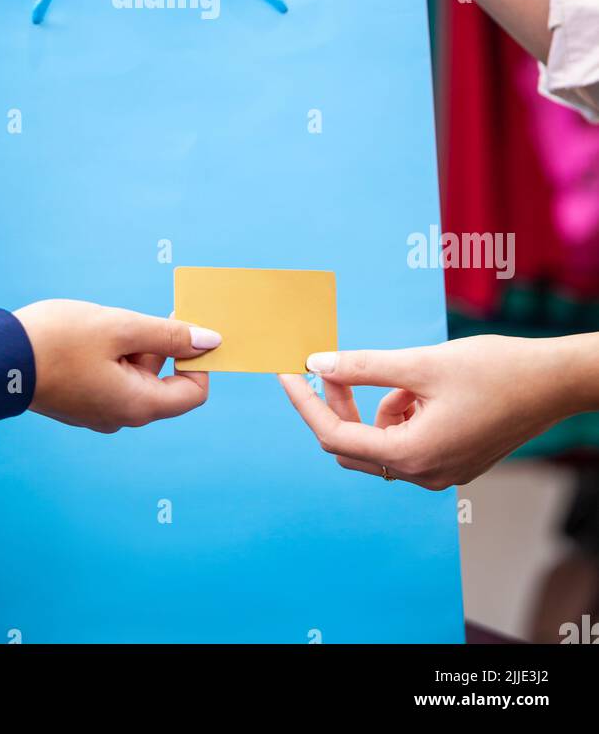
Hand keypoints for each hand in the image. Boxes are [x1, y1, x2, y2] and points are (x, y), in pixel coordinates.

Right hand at [14, 299, 219, 432]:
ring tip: (105, 324)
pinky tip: (91, 334)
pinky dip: (113, 353)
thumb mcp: (121, 327)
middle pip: (163, 381)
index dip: (199, 359)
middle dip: (159, 344)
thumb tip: (211, 341)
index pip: (193, 392)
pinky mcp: (80, 400)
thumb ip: (169, 335)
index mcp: (137, 405)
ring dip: (133, 345)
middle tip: (137, 315)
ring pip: (135, 375)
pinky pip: (112, 377)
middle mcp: (120, 416)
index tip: (185, 327)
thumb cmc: (59, 341)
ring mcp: (98, 410)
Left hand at [278, 335, 591, 489]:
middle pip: (352, 445)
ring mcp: (440, 473)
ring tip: (409, 375)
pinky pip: (406, 441)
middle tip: (330, 363)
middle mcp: (424, 474)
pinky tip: (424, 388)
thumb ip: (363, 366)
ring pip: (380, 441)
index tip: (286, 372)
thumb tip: (316, 364)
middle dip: (336, 403)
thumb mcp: (420, 363)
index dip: (306, 403)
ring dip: (376, 405)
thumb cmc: (494, 369)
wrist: (553, 383)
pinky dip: (401, 412)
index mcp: (412, 456)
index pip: (335, 436)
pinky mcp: (453, 462)